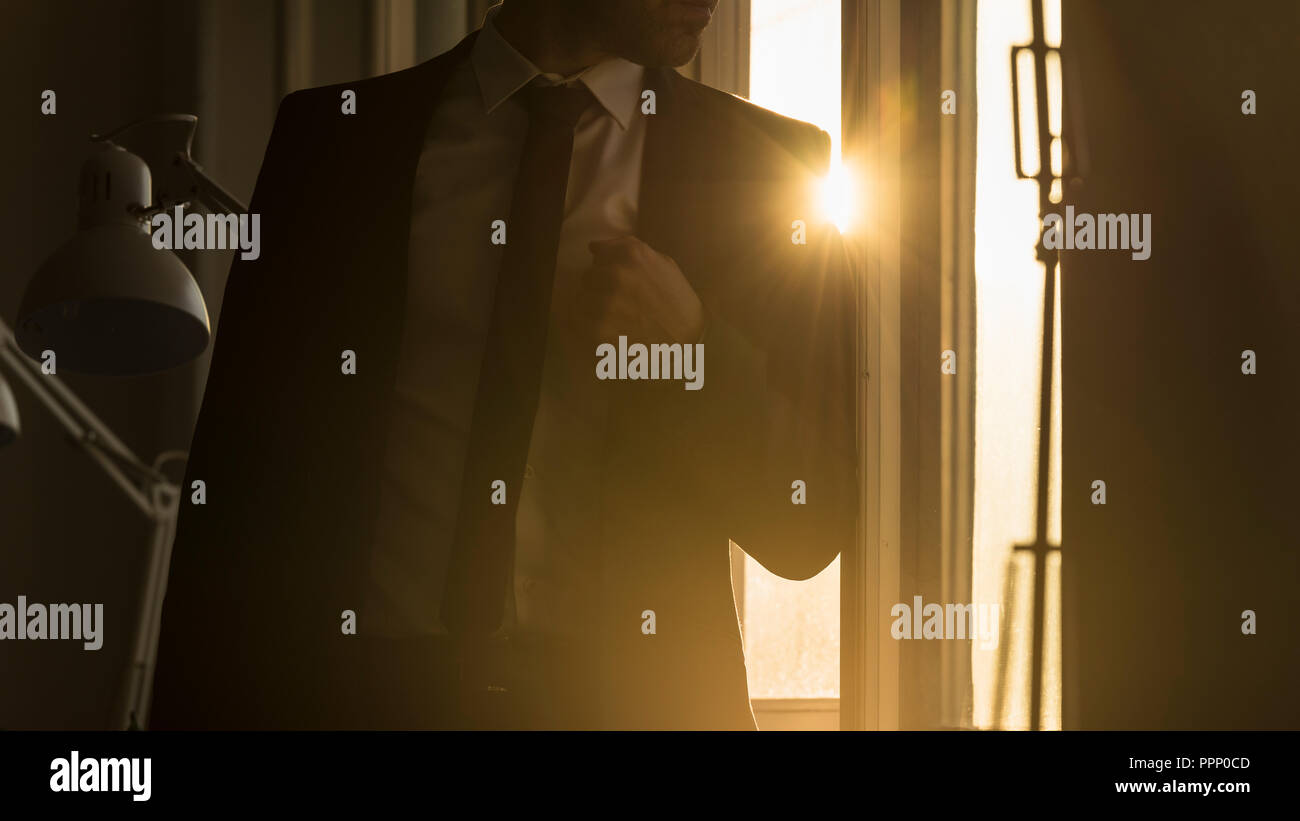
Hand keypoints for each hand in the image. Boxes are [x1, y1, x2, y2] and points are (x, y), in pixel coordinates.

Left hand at [571, 236, 704, 347]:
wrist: (688, 342)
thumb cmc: (677, 301)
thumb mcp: (663, 263)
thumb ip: (628, 249)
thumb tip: (594, 247)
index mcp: (632, 254)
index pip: (598, 254)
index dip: (607, 267)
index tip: (619, 281)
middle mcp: (616, 274)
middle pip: (588, 278)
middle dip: (599, 288)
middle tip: (620, 304)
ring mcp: (606, 302)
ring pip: (581, 300)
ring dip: (594, 309)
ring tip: (617, 320)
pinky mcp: (599, 329)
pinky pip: (581, 323)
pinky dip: (593, 329)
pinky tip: (613, 333)